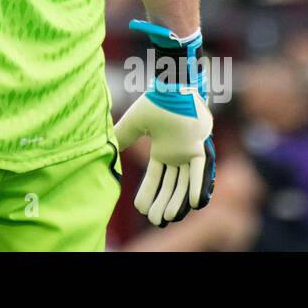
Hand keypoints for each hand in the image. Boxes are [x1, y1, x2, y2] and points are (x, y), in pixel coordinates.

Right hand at [114, 19, 215, 226]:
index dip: (148, 192)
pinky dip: (197, 188)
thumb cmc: (156, 101)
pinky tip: (192, 205)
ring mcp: (189, 152)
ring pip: (184, 183)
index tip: (140, 209)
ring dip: (177, 202)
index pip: (155, 177)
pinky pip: (201, 172)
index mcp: (162, 149)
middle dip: (162, 203)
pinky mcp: (200, 147)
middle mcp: (176, 154)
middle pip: (170, 185)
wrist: (173, 86)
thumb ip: (122, 137)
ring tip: (168, 218)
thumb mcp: (135, 123)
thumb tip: (106, 150)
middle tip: (155, 220)